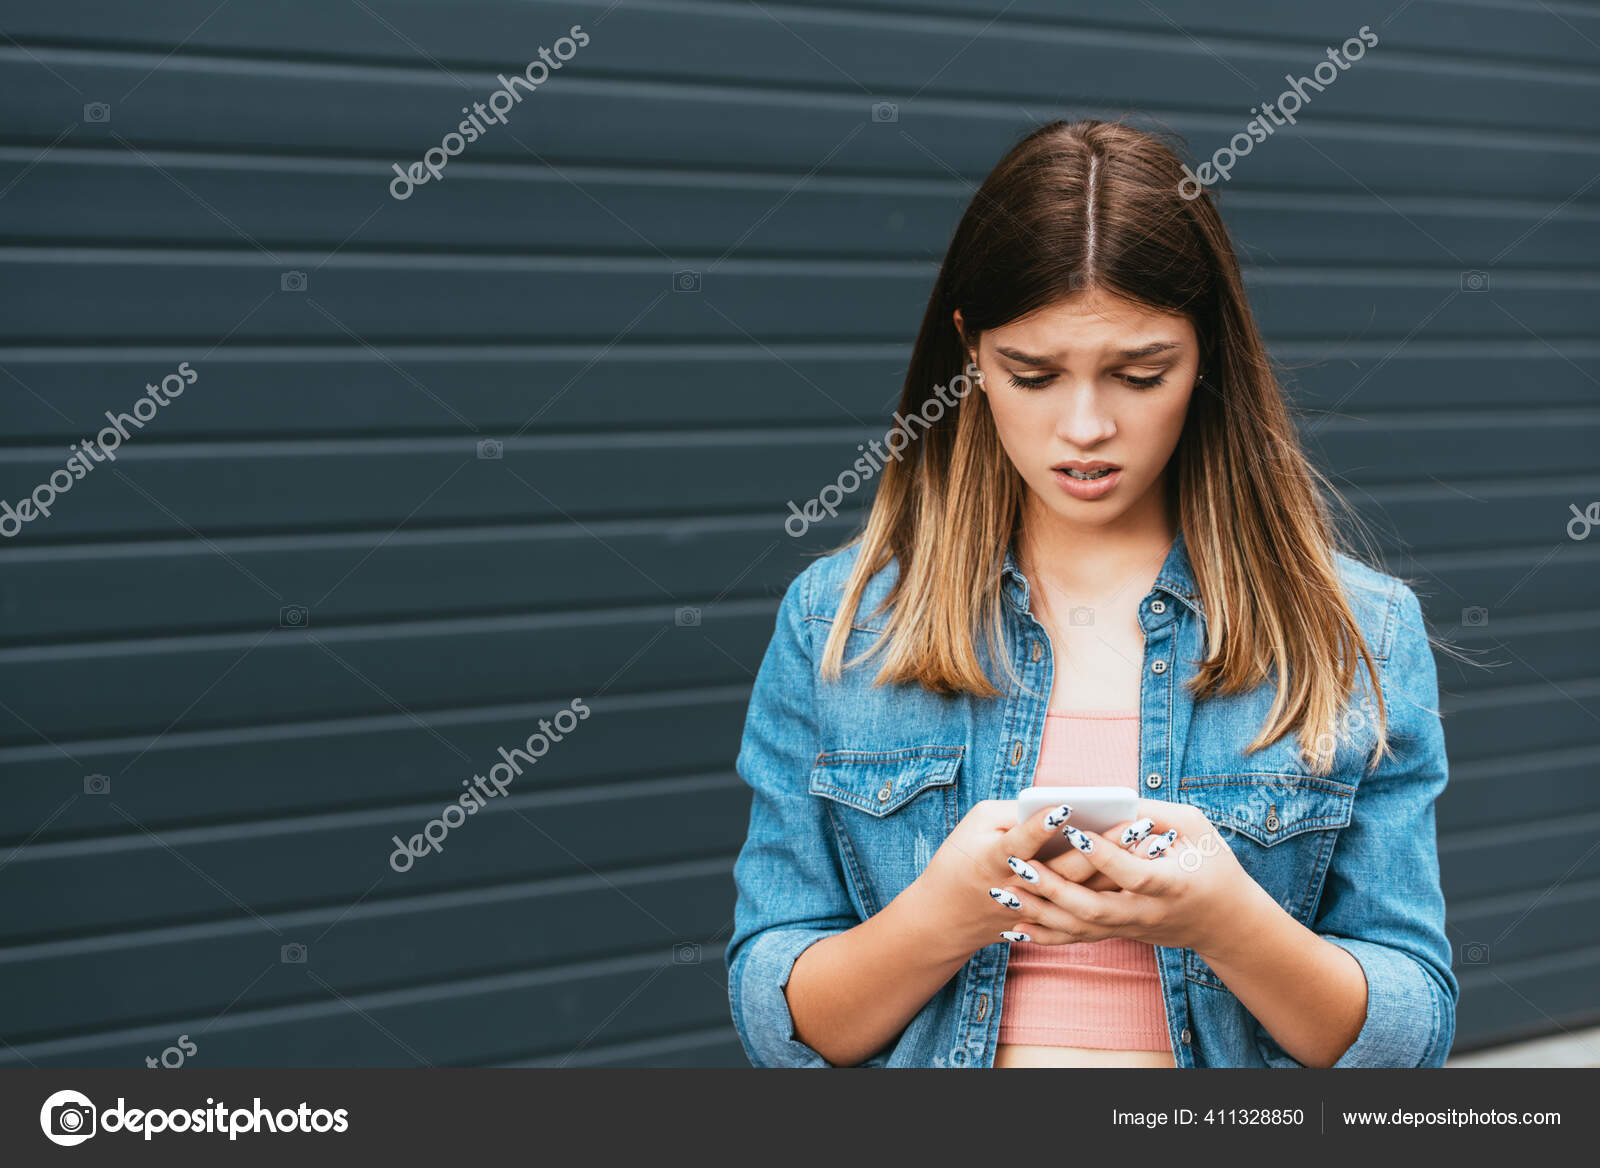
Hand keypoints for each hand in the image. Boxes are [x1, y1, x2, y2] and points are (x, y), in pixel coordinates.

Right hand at [907, 798, 1126, 956]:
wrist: (947, 919)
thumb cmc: (960, 859)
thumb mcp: (976, 826)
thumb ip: (1015, 813)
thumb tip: (1064, 805)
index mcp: (992, 862)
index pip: (1018, 844)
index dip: (1039, 827)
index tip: (1065, 807)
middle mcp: (1018, 890)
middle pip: (1064, 870)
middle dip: (1102, 846)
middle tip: (1135, 824)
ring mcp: (1036, 911)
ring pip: (1084, 893)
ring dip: (1119, 870)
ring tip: (1149, 846)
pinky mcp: (1050, 922)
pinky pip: (1087, 908)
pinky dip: (1114, 890)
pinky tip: (1142, 872)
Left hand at [984, 799, 1269, 952]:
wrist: (1225, 922)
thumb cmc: (1213, 864)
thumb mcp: (1197, 830)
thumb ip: (1158, 813)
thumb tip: (1114, 800)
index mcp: (1172, 884)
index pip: (1134, 873)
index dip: (1105, 855)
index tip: (1075, 831)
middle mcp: (1148, 912)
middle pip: (1096, 908)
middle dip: (1055, 887)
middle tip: (1019, 864)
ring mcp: (1132, 929)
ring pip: (1081, 927)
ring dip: (1040, 912)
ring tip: (1004, 891)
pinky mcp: (1120, 934)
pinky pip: (1079, 938)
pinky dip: (1046, 934)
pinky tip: (1014, 926)